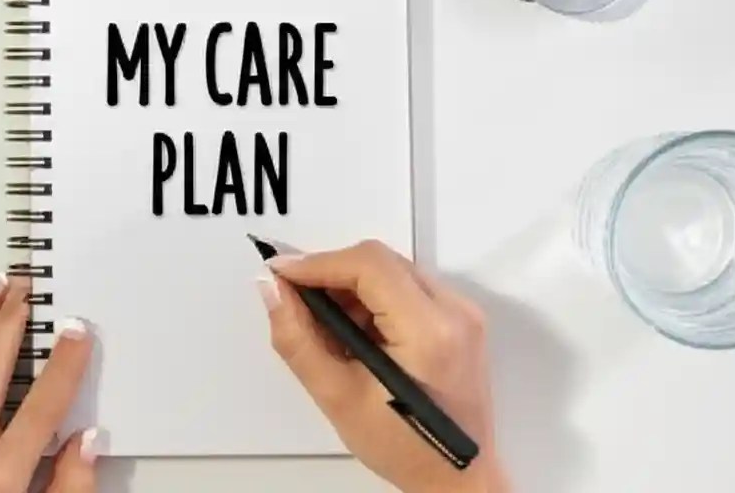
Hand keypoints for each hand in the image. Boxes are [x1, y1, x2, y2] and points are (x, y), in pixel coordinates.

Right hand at [257, 240, 508, 492]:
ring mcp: (463, 313)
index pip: (368, 265)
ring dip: (352, 288)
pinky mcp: (460, 320)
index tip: (280, 274)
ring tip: (328, 330)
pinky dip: (374, 300)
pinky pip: (408, 288)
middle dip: (332, 274)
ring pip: (393, 271)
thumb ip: (298, 338)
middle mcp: (455, 312)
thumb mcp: (338, 397)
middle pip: (381, 262)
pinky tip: (356, 334)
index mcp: (430, 331)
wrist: (457, 479)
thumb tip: (271, 289)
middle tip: (296, 302)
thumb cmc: (406, 449)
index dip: (318, 262)